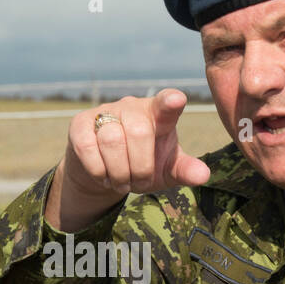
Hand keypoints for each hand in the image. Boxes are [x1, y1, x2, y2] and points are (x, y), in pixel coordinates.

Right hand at [45, 89, 211, 231]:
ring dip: (119, 172)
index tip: (177, 100)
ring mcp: (105, 112)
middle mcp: (132, 107)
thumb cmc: (142, 165)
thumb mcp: (166, 170)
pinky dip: (99, 170)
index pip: (166, 104)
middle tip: (140, 183)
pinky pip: (88, 147)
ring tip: (123, 182)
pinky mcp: (81, 123)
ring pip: (112, 141)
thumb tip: (204, 176)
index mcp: (159, 115)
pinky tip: (104, 176)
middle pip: (138, 133)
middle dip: (140, 168)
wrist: (104, 173)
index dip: (170, 102)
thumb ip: (185, 170)